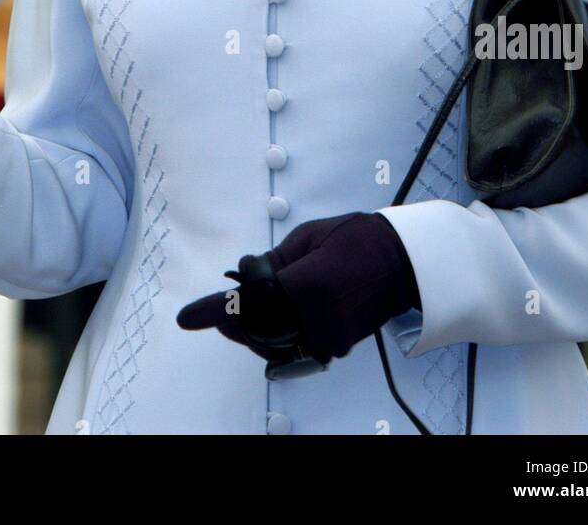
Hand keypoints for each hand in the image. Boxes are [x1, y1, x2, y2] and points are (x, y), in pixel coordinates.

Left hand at [177, 211, 419, 364]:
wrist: (400, 262)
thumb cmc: (355, 238)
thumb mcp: (308, 237)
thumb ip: (274, 262)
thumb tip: (247, 279)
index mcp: (307, 286)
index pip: (250, 303)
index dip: (213, 310)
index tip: (188, 317)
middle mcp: (316, 318)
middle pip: (258, 332)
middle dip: (234, 321)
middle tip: (217, 311)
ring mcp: (327, 336)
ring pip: (274, 346)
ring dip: (253, 332)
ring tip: (240, 315)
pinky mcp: (335, 346)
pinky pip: (295, 348)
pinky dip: (277, 338)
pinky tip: (270, 322)